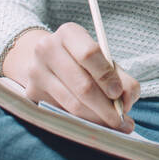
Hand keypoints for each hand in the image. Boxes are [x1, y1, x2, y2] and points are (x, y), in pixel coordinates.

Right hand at [0, 23, 140, 133]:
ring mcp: (36, 71)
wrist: (44, 61)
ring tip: (114, 126)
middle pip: (82, 85)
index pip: (90, 54)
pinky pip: (62, 113)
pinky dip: (83, 122)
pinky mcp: (31, 92)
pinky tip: (96, 125)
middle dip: (106, 108)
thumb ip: (121, 78)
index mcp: (69, 33)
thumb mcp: (103, 60)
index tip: (118, 94)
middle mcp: (47, 49)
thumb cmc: (82, 61)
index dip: (106, 76)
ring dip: (97, 119)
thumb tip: (126, 102)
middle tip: (122, 121)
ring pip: (72, 103)